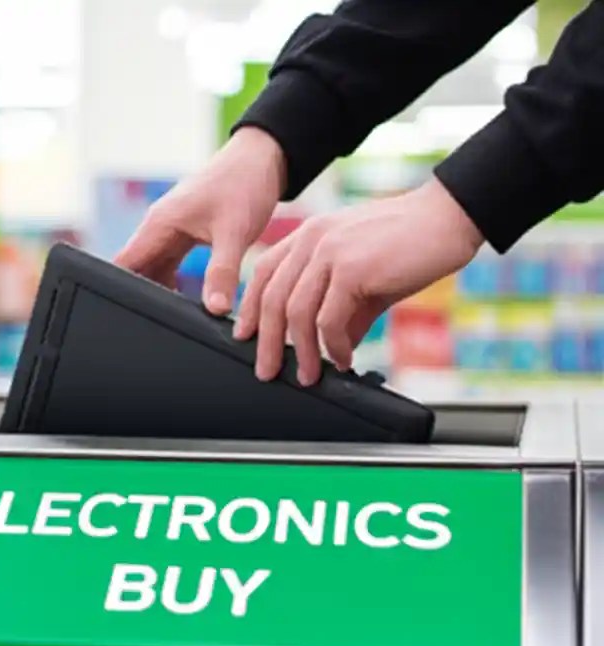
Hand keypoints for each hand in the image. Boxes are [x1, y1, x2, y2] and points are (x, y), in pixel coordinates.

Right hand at [115, 127, 285, 314]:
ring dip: (159, 291)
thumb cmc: (244, 184)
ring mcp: (170, 229)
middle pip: (135, 270)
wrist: (262, 158)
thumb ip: (222, 274)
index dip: (117, 290)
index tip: (123, 315)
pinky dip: (173, 281)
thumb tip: (215, 310)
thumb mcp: (235, 233)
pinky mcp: (184, 233)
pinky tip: (188, 301)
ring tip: (171, 319)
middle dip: (140, 296)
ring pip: (152, 268)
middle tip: (153, 325)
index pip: (122, 264)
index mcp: (159, 224)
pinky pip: (169, 263)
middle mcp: (158, 227)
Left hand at [234, 177, 484, 384]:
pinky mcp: (352, 268)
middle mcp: (311, 239)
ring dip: (300, 351)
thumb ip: (345, 311)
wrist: (450, 218)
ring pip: (295, 312)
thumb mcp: (365, 277)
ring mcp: (329, 252)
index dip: (251, 308)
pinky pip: (328, 319)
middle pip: (271, 297)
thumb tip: (332, 349)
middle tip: (267, 370)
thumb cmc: (411, 245)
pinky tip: (342, 359)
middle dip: (266, 341)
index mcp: (309, 235)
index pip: (264, 273)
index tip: (246, 336)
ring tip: (308, 375)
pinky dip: (332, 346)